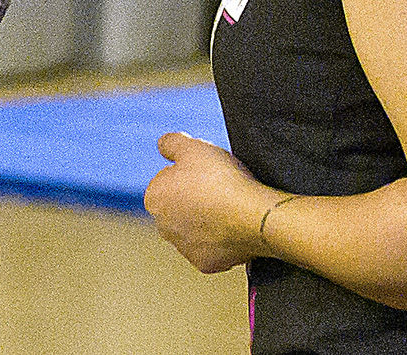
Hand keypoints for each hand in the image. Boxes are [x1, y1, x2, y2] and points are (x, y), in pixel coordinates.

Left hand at [144, 132, 270, 273]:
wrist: (251, 215)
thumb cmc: (220, 179)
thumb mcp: (193, 147)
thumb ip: (171, 143)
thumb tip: (162, 145)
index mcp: (154, 198)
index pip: (167, 179)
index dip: (188, 172)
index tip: (205, 171)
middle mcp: (163, 227)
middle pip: (178, 206)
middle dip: (194, 197)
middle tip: (217, 186)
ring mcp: (184, 248)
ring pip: (194, 227)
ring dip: (206, 218)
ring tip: (228, 205)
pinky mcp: (205, 263)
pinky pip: (211, 246)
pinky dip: (221, 238)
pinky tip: (233, 225)